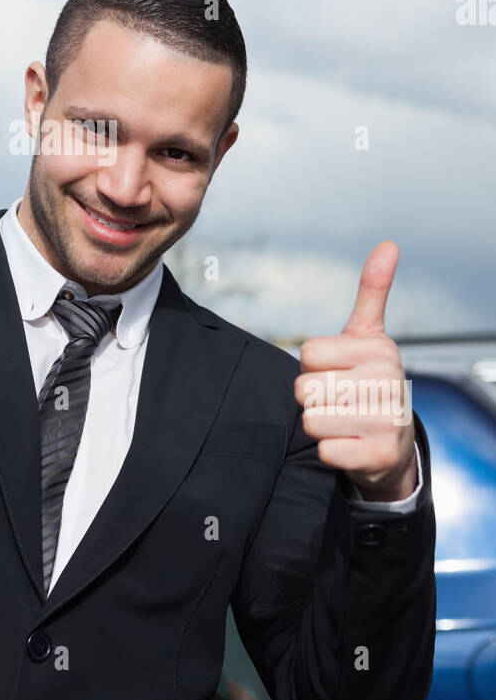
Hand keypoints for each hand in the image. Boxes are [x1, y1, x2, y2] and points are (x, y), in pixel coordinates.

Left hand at [293, 241, 416, 500]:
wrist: (394, 442)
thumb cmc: (370, 381)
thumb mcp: (369, 336)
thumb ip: (372, 291)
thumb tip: (388, 244)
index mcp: (378, 350)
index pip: (307, 353)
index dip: (314, 366)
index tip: (337, 371)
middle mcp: (387, 382)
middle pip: (304, 388)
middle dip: (313, 398)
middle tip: (340, 400)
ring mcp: (385, 420)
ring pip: (311, 420)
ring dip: (321, 425)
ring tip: (344, 421)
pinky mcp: (378, 455)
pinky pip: (325, 451)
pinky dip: (331, 452)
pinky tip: (351, 445)